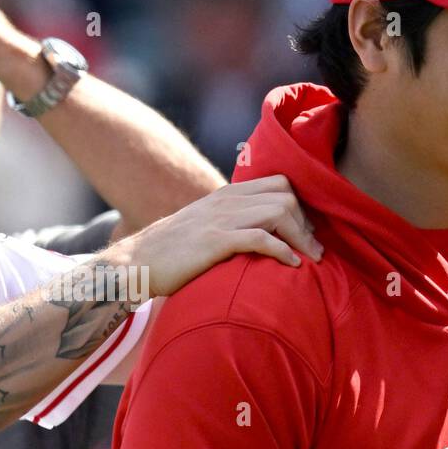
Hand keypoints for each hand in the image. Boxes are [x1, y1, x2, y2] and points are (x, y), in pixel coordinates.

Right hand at [111, 176, 321, 297]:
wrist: (134, 263)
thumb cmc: (168, 253)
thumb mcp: (201, 228)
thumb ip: (226, 223)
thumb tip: (253, 235)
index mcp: (225, 195)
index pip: (278, 183)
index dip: (300, 205)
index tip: (306, 232)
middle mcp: (225, 201)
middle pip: (285, 195)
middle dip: (307, 222)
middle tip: (314, 248)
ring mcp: (220, 219)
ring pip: (279, 211)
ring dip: (303, 236)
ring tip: (312, 258)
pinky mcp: (214, 241)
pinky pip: (261, 238)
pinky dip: (284, 251)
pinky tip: (292, 265)